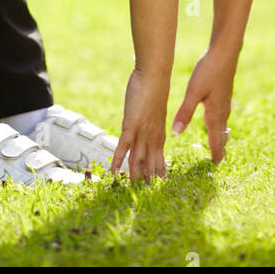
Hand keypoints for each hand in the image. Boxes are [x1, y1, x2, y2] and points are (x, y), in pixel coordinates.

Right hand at [111, 67, 168, 181]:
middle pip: (149, 165)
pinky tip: (114, 172)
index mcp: (159, 135)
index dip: (157, 175)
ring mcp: (141, 132)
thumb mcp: (154, 110)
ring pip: (138, 160)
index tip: (158, 189)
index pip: (159, 161)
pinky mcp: (130, 125)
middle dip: (146, 181)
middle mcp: (152, 137)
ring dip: (133, 176)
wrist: (155, 75)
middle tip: (144, 198)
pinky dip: (118, 160)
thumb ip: (150, 121)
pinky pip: (124, 147)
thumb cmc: (154, 88)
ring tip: (130, 192)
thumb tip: (147, 126)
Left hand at [172, 48, 235, 161]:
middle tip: (219, 161)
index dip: (216, 152)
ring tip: (219, 144)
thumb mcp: (193, 92)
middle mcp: (223, 111)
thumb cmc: (209, 71)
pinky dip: (220, 124)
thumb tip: (176, 132)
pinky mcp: (224, 94)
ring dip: (221, 136)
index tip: (216, 165)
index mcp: (215, 114)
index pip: (216, 139)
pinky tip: (217, 120)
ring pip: (223, 124)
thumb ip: (185, 112)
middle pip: (222, 134)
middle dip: (220, 147)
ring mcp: (225, 102)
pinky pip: (223, 115)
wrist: (225, 53)